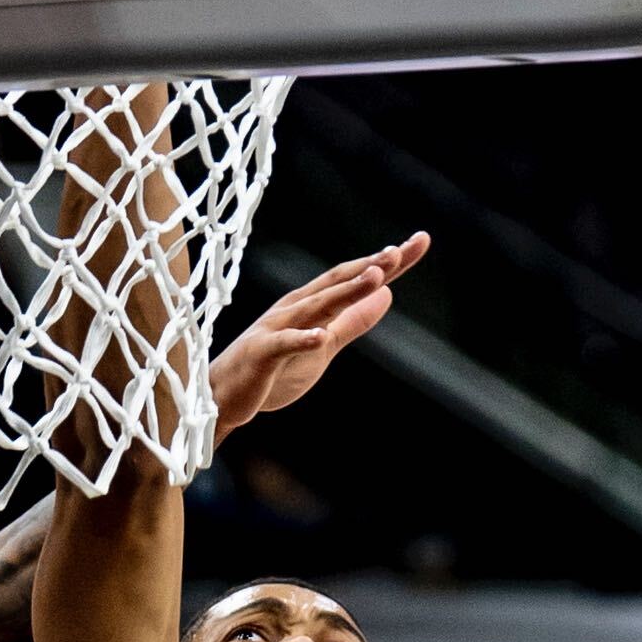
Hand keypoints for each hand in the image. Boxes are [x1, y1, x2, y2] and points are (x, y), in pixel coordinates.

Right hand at [208, 241, 431, 437]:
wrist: (221, 398)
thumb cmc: (272, 370)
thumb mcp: (324, 345)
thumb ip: (354, 320)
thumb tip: (388, 295)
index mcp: (311, 304)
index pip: (353, 277)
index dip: (386, 262)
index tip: (420, 242)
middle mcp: (295, 307)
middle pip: (337, 281)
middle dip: (369, 266)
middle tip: (400, 252)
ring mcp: (276, 328)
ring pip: (315, 305)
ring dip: (345, 291)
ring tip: (376, 277)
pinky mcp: (261, 353)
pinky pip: (284, 344)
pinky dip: (302, 339)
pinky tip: (321, 337)